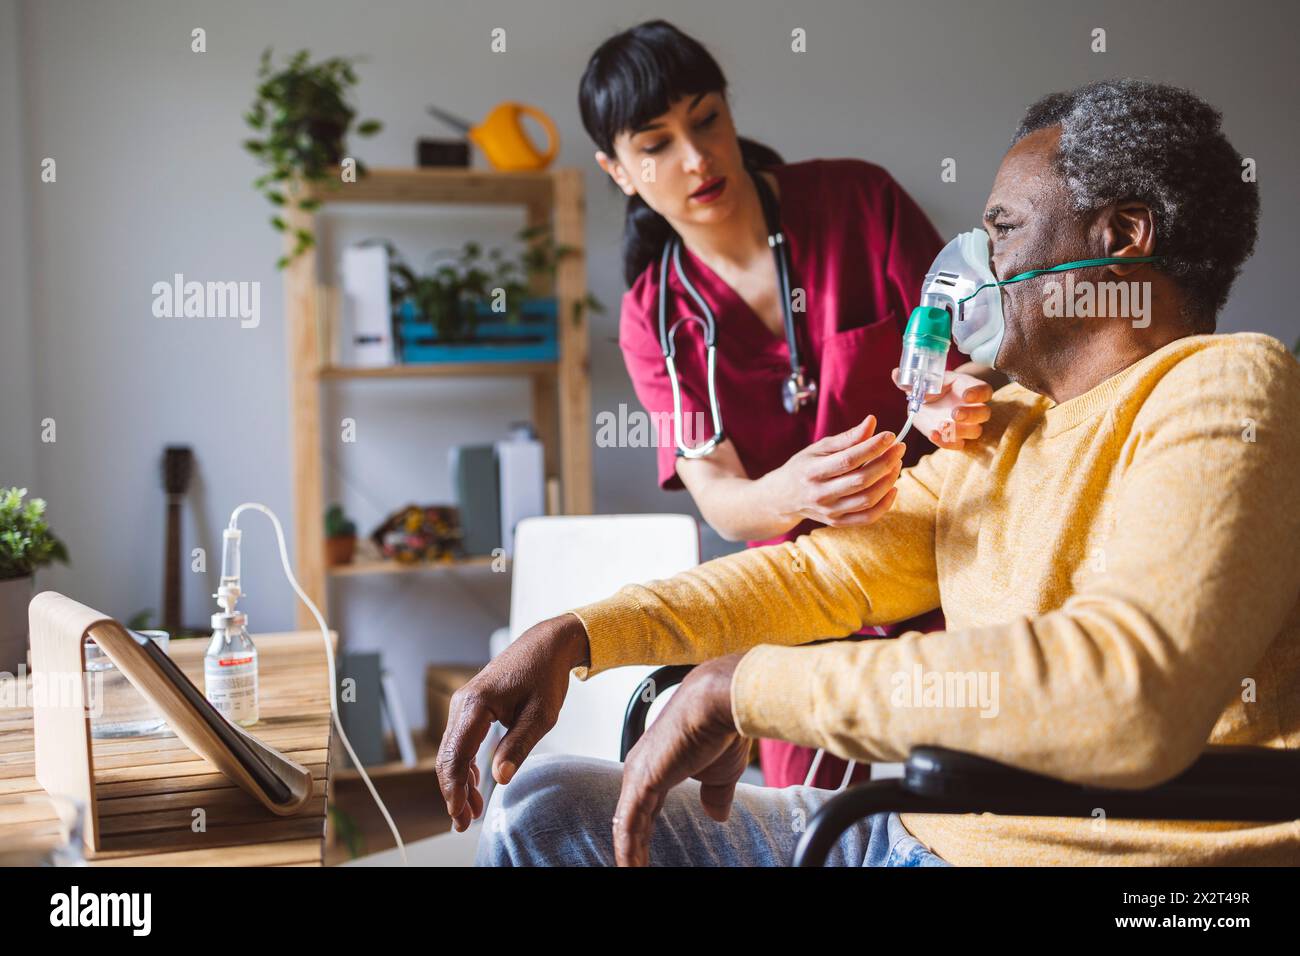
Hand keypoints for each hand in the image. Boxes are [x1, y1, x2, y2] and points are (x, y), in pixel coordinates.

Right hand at [434, 612, 587, 831]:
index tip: (459, 815)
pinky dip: (465, 764)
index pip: (455, 755)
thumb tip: (499, 779)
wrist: (547, 644)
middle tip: (464, 822)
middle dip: (453, 791)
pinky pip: (461, 740)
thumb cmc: (546, 675)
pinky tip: (475, 783)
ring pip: (452, 750)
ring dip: (459, 780)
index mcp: (476, 704)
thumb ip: (518, 746)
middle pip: (447, 756)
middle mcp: (462, 703)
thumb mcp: (541, 715)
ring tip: (472, 810)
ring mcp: (464, 703)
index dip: (454, 789)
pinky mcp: (471, 706)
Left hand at [614, 654, 748, 865]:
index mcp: (656, 766)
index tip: (648, 859)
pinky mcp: (641, 781)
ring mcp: (637, 775)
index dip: (645, 836)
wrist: (720, 702)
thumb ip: (714, 794)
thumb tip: (717, 814)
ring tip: (633, 875)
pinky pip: (629, 826)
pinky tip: (631, 870)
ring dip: (629, 855)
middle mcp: (640, 769)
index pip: (644, 810)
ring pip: (626, 826)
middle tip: (636, 871)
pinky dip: (629, 851)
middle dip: (633, 849)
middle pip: (630, 819)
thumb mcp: (719, 772)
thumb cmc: (720, 727)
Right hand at [764, 415, 905, 528]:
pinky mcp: (838, 522)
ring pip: (867, 499)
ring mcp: (830, 511)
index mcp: (813, 472)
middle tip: (899, 448)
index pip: (848, 459)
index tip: (890, 435)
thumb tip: (872, 422)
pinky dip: (885, 503)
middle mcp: (821, 494)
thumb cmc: (803, 467)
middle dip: (886, 462)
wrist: (783, 498)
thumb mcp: (819, 448)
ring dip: (888, 480)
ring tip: (896, 463)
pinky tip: (892, 487)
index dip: (872, 447)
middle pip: (861, 480)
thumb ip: (847, 438)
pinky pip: (868, 517)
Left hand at [892, 369, 992, 449]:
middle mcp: (972, 407)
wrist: (926, 406)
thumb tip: (895, 373)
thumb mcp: (923, 383)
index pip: (984, 390)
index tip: (966, 395)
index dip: (978, 393)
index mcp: (968, 388)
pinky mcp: (957, 438)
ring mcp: (967, 425)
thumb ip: (911, 380)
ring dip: (960, 431)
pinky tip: (933, 435)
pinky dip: (947, 442)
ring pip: (975, 431)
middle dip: (971, 414)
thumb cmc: (930, 390)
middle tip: (954, 414)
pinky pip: (959, 444)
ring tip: (941, 426)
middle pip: (983, 413)